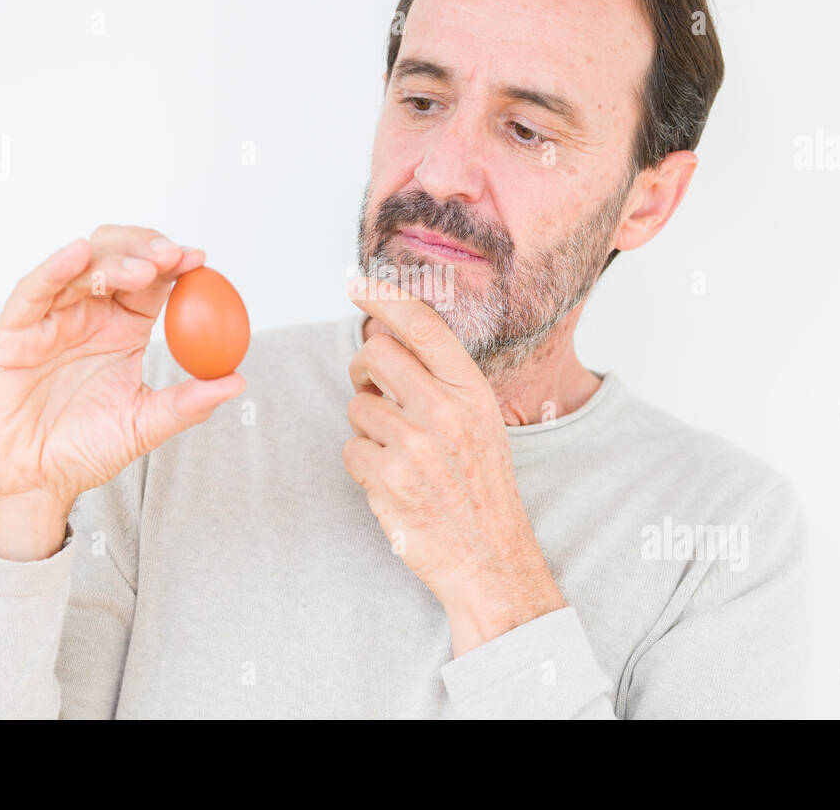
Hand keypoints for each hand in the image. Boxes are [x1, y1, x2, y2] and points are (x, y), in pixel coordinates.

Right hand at [0, 224, 246, 559]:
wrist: (32, 481)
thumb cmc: (84, 450)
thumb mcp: (145, 425)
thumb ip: (188, 404)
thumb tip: (237, 382)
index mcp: (124, 329)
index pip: (153, 282)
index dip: (175, 265)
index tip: (200, 260)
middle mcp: (89, 315)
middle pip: (117, 258)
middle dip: (146, 248)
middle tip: (173, 257)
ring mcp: (51, 319)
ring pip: (80, 268)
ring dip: (114, 260)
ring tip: (144, 268)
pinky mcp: (14, 332)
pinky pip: (33, 292)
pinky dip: (54, 268)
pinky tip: (79, 253)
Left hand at [341, 277, 565, 655]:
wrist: (489, 556)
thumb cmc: (479, 485)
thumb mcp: (478, 420)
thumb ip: (439, 378)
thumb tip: (385, 335)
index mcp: (472, 391)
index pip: (423, 326)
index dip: (385, 298)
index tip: (358, 284)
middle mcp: (446, 412)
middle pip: (375, 353)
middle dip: (365, 369)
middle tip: (378, 393)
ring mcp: (416, 446)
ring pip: (357, 404)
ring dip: (368, 426)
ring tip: (400, 453)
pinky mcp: (389, 480)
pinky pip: (350, 448)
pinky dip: (362, 463)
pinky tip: (391, 481)